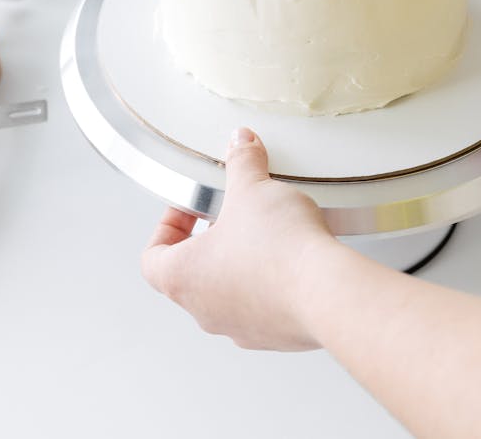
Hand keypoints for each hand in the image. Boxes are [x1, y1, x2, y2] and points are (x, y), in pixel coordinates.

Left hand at [140, 128, 339, 350]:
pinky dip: (272, 286)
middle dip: (212, 241)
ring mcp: (240, 328)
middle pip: (192, 274)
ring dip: (241, 265)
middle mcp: (205, 310)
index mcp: (182, 277)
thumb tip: (240, 144)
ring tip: (267, 236)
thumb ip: (242, 162)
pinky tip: (293, 261)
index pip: (153, 257)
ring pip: (229, 293)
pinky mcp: (274, 336)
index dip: (167, 228)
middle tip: (233, 216)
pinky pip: (264, 308)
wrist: (327, 293)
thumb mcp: (252, 189)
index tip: (191, 209)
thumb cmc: (278, 251)